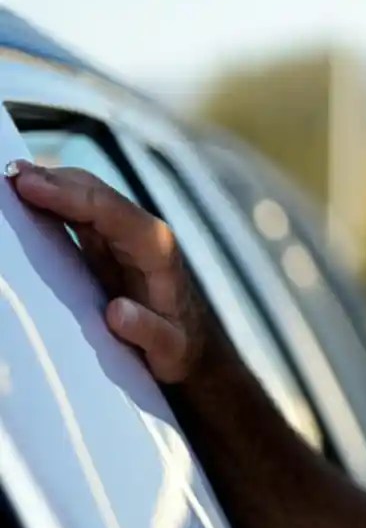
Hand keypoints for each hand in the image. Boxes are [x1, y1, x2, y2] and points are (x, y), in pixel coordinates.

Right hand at [7, 160, 211, 382]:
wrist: (185, 348)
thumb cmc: (177, 348)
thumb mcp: (170, 351)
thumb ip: (150, 333)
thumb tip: (117, 312)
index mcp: (157, 251)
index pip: (112, 212)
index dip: (70, 196)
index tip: (29, 187)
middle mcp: (143, 234)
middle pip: (96, 194)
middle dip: (54, 182)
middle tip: (7, 176)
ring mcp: (124, 236)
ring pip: (84, 197)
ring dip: (48, 186)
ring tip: (9, 180)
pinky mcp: (107, 244)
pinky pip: (76, 214)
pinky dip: (50, 203)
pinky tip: (23, 197)